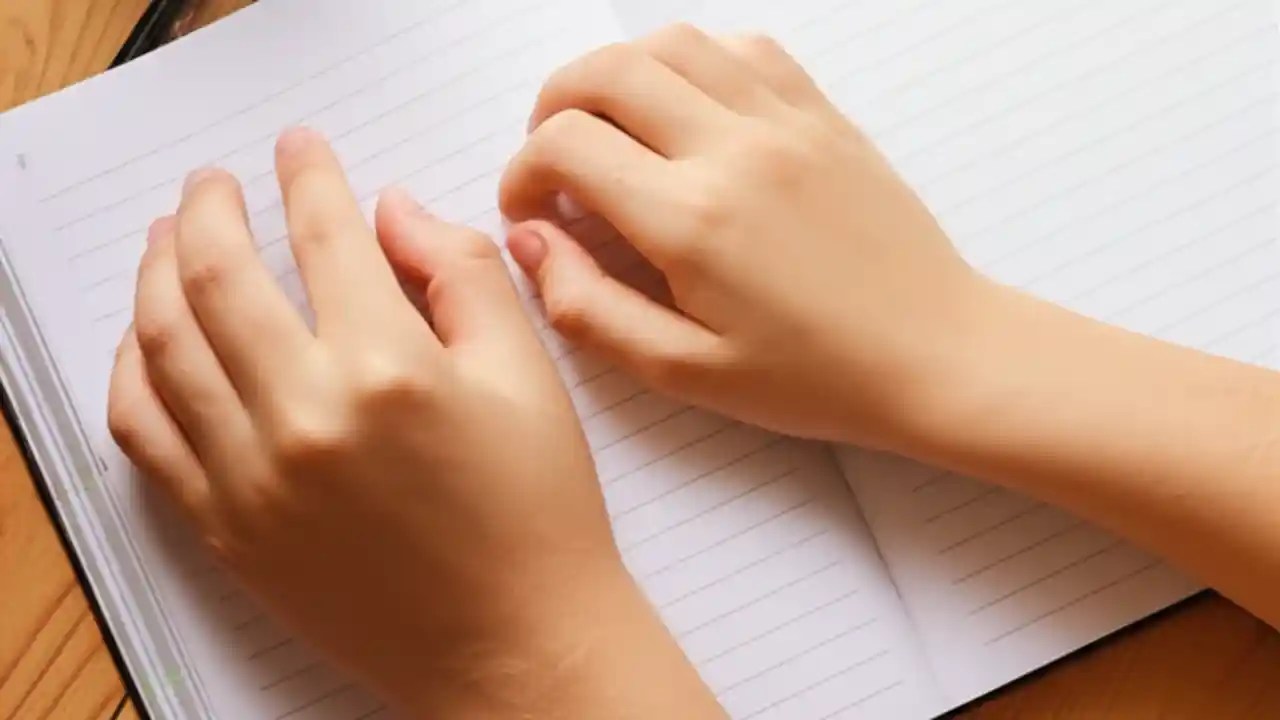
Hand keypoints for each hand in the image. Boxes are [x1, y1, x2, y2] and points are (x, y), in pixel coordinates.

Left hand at [107, 128, 715, 716]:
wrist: (514, 645)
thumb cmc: (537, 513)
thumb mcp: (530, 376)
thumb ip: (462, 273)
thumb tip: (393, 210)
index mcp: (390, 368)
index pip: (326, 236)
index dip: (310, 176)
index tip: (301, 148)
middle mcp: (305, 416)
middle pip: (220, 275)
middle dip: (211, 208)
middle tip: (215, 182)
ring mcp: (252, 476)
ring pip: (163, 345)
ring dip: (156, 273)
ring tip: (169, 239)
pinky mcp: (228, 528)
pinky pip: (145, 431)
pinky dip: (132, 370)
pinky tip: (147, 339)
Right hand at [500, 25, 996, 449]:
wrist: (936, 353)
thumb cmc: (815, 377)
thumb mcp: (685, 373)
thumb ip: (591, 309)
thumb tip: (532, 241)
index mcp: (691, 221)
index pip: (566, 144)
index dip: (523, 172)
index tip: (532, 211)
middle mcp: (734, 150)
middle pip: (605, 71)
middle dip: (553, 106)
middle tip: (554, 159)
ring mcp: (785, 121)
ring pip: (670, 43)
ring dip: (617, 73)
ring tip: (612, 127)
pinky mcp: (823, 114)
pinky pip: (743, 46)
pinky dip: (693, 59)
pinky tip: (687, 109)